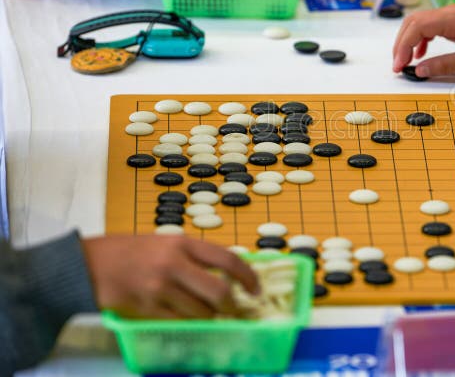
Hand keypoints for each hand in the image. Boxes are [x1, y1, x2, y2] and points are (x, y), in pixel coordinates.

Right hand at [82, 235, 258, 318]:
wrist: (87, 264)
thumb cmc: (128, 251)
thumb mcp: (164, 243)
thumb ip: (192, 256)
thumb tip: (225, 274)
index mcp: (182, 243)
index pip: (228, 259)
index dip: (248, 276)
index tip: (256, 288)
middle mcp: (174, 264)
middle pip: (219, 291)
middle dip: (232, 305)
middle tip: (235, 309)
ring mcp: (160, 288)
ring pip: (201, 312)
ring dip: (210, 316)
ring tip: (209, 314)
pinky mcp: (146, 308)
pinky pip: (179, 322)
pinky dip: (189, 323)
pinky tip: (189, 320)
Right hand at [392, 4, 454, 77]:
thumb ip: (443, 66)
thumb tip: (419, 71)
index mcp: (452, 19)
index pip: (416, 28)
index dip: (402, 47)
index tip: (399, 67)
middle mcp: (450, 13)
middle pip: (413, 22)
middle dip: (401, 44)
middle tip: (398, 66)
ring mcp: (454, 15)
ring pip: (420, 23)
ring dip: (409, 41)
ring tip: (406, 61)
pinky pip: (432, 26)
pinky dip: (421, 39)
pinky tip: (421, 54)